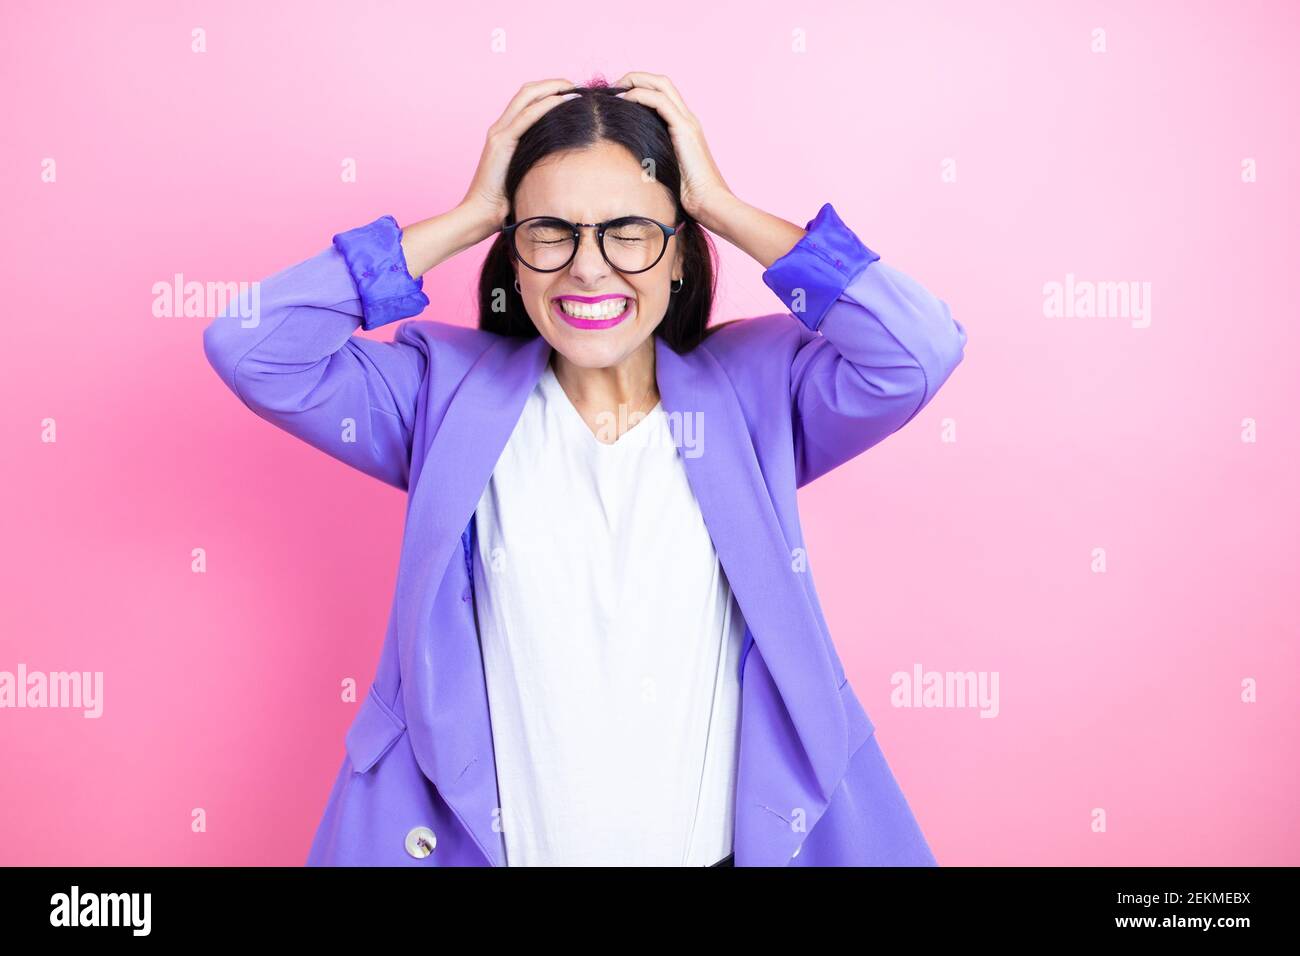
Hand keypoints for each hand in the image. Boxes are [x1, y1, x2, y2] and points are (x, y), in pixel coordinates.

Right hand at [460, 78, 578, 230]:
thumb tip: (561, 166)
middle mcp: (500, 129)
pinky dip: (547, 105)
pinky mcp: (502, 143)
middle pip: (527, 92)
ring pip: (527, 96)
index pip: (526, 101)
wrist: (480, 215)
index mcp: (504, 135)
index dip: (548, 91)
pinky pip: (527, 116)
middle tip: (576, 86)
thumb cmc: (504, 203)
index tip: (571, 93)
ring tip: (574, 88)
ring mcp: (499, 133)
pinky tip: (563, 101)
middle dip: (553, 84)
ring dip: (552, 88)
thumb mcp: (524, 176)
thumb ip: (536, 163)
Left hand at [612, 71, 733, 225]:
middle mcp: (687, 118)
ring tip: (616, 89)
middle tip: (613, 87)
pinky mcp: (685, 129)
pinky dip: (641, 96)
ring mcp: (688, 121)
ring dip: (635, 81)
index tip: (617, 97)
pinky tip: (625, 101)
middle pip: (661, 81)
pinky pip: (660, 102)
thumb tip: (625, 155)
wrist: (708, 203)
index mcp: (683, 126)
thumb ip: (650, 155)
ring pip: (661, 84)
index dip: (639, 87)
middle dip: (635, 77)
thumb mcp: (663, 168)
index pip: (661, 93)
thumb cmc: (686, 194)